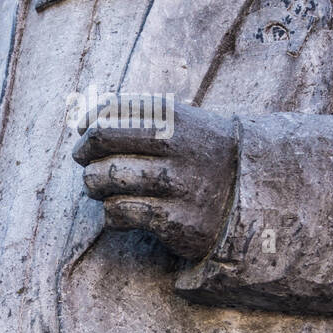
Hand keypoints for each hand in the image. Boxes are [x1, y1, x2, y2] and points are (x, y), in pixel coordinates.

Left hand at [72, 97, 236, 260]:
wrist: (250, 191)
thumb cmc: (200, 152)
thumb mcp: (180, 121)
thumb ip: (137, 115)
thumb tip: (83, 120)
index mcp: (172, 117)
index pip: (109, 112)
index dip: (87, 123)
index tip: (84, 133)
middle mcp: (175, 147)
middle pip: (100, 140)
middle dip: (84, 153)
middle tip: (85, 162)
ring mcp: (177, 185)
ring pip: (105, 178)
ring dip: (93, 185)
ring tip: (101, 188)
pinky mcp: (175, 221)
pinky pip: (119, 213)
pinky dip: (111, 213)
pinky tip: (119, 210)